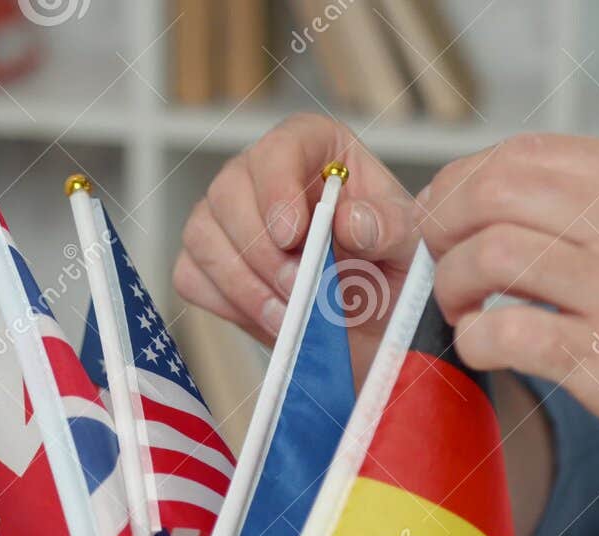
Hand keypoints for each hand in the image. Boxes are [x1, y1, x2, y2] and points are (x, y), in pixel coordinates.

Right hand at [173, 113, 419, 343]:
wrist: (373, 324)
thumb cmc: (389, 268)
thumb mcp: (408, 245)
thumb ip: (387, 227)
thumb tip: (350, 221)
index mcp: (314, 149)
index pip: (279, 148)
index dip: (278, 189)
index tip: (293, 235)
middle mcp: (261, 175)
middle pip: (228, 193)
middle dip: (261, 251)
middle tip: (299, 290)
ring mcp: (227, 218)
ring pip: (202, 235)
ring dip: (243, 283)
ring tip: (288, 316)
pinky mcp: (207, 262)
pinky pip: (191, 276)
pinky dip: (226, 303)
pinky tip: (268, 319)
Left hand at [419, 133, 598, 511]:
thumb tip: (500, 200)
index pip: (522, 154)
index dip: (461, 185)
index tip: (444, 219)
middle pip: (494, 193)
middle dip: (442, 227)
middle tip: (437, 261)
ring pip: (490, 255)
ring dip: (452, 285)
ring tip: (462, 310)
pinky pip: (505, 331)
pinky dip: (474, 340)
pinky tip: (485, 350)